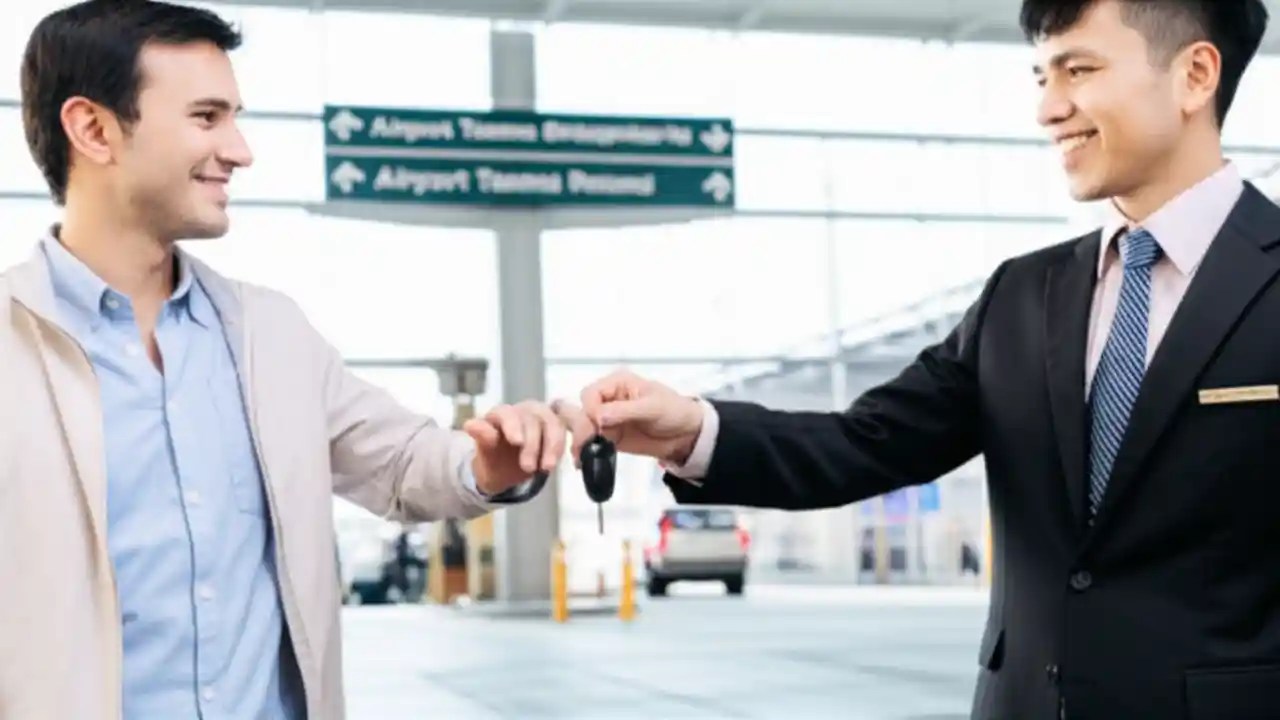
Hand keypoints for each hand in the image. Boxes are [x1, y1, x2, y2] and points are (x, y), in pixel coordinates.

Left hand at [463, 401, 565, 496]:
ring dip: (553, 445)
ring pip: (553, 422)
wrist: (508, 471)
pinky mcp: (557, 427)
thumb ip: (482, 437)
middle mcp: (523, 411)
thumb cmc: (494, 459)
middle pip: (532, 419)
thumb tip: (469, 424)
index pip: (507, 413)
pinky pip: (566, 430)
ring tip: (547, 468)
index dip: (513, 425)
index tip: (516, 442)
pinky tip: (561, 460)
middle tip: (528, 468)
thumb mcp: (485, 454)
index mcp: (501, 414)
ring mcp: (542, 417)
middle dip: (532, 444)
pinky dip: (566, 444)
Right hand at [554, 369, 703, 465]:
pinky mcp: (610, 438)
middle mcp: (609, 399)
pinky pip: (592, 443)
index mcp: (617, 383)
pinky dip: (586, 451)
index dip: (590, 409)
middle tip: (585, 446)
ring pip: (584, 428)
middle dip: (582, 428)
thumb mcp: (653, 407)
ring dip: (580, 441)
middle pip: (583, 411)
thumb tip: (599, 416)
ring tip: (581, 457)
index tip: (598, 425)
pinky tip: (583, 461)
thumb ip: (625, 411)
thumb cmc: (674, 411)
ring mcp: (608, 419)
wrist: (687, 435)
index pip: (591, 393)